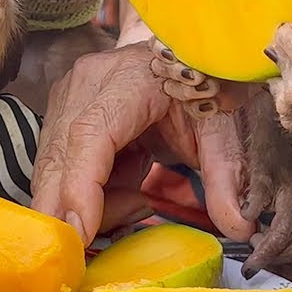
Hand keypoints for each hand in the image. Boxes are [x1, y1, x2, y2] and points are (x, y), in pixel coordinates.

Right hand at [30, 43, 253, 244]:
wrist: (184, 54)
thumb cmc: (200, 85)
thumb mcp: (222, 129)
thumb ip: (228, 177)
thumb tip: (239, 228)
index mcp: (128, 79)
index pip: (90, 135)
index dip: (80, 187)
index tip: (82, 234)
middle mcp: (85, 84)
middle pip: (57, 160)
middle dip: (74, 212)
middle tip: (115, 237)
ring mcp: (66, 99)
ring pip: (52, 173)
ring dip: (87, 206)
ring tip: (136, 197)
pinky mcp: (60, 115)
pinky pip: (58, 172)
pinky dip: (86, 196)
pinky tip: (124, 186)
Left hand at [243, 154, 291, 276]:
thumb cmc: (273, 153)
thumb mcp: (257, 171)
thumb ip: (253, 198)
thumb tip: (246, 222)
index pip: (283, 237)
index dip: (264, 256)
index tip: (249, 267)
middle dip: (277, 257)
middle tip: (256, 244)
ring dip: (290, 257)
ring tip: (271, 239)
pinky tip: (287, 238)